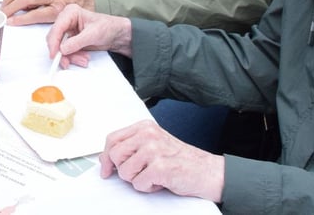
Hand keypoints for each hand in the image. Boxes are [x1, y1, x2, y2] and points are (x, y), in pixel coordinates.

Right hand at [47, 3, 130, 67]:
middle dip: (63, 52)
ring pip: (60, 48)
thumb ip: (77, 42)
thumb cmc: (109, 27)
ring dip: (70, 57)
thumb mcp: (93, 34)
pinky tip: (83, 58)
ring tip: (84, 60)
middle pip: (55, 39)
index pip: (56, 28)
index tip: (55, 55)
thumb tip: (62, 49)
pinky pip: (66, 52)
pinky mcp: (71, 41)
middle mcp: (67, 21)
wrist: (118, 35)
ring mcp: (68, 32)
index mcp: (71, 12)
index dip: (54, 42)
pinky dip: (74, 57)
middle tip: (67, 62)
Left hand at [100, 120, 224, 202]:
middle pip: (115, 155)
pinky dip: (148, 187)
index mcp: (145, 127)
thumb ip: (131, 147)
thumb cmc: (180, 160)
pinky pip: (138, 184)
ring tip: (153, 175)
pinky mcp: (160, 167)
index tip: (106, 169)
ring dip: (137, 180)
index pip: (112, 139)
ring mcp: (154, 150)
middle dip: (123, 170)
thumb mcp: (154, 145)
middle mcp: (148, 135)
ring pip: (124, 172)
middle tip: (139, 173)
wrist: (207, 171)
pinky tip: (161, 181)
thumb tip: (106, 159)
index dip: (106, 156)